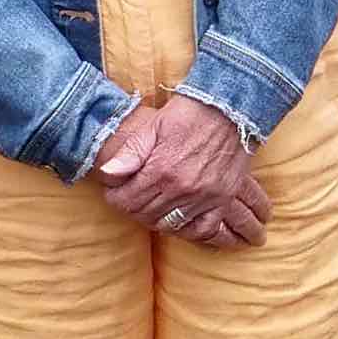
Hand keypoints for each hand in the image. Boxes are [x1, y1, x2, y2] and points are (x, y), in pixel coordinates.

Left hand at [92, 94, 265, 247]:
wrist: (230, 108)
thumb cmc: (188, 113)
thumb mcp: (154, 126)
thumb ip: (131, 152)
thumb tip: (107, 173)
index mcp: (161, 169)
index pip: (126, 201)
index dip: (115, 198)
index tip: (114, 192)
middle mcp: (182, 188)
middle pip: (145, 215)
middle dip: (132, 208)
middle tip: (131, 198)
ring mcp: (204, 197)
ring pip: (169, 224)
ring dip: (155, 219)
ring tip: (151, 207)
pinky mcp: (222, 199)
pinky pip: (203, 229)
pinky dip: (188, 230)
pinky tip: (179, 221)